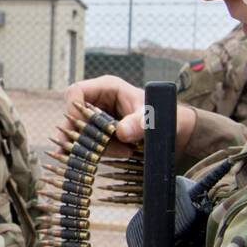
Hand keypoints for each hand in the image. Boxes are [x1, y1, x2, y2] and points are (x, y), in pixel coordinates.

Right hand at [64, 75, 196, 157]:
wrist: (174, 129)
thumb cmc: (164, 115)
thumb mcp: (153, 118)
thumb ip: (139, 123)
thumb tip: (121, 132)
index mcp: (107, 87)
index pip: (76, 92)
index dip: (74, 110)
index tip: (85, 130)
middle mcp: (98, 101)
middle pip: (73, 117)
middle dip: (85, 136)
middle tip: (104, 151)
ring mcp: (97, 118)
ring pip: (79, 133)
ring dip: (94, 147)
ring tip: (124, 153)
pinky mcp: (99, 134)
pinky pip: (86, 143)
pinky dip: (91, 153)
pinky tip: (104, 159)